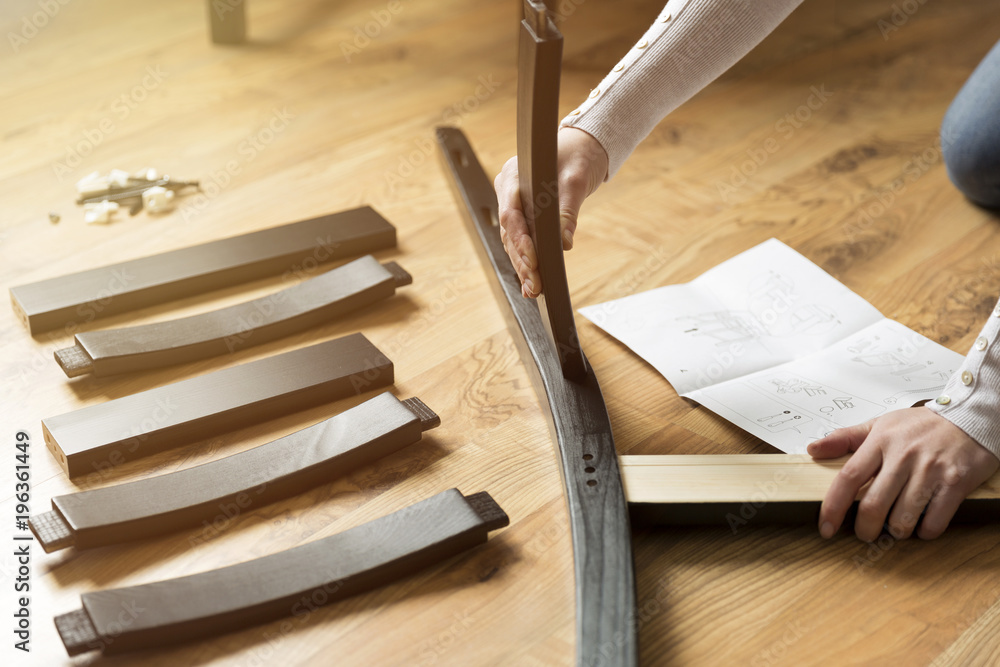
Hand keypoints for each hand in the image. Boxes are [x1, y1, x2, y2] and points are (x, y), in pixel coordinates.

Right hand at [494, 127, 608, 298]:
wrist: (583, 145)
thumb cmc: (579, 154)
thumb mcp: (576, 180)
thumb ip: (567, 211)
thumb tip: (564, 243)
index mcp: (512, 176)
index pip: (511, 214)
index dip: (520, 241)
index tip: (533, 261)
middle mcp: (508, 192)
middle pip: (510, 233)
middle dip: (522, 262)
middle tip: (535, 285)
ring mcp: (514, 204)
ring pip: (514, 241)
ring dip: (523, 266)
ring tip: (533, 290)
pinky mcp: (525, 215)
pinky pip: (522, 241)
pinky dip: (527, 261)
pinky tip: (531, 283)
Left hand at [808, 407, 998, 540]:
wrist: (971, 417)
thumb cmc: (922, 425)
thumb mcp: (881, 424)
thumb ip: (845, 438)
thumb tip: (813, 449)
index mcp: (880, 442)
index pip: (848, 478)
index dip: (833, 506)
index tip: (825, 526)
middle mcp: (903, 457)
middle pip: (873, 505)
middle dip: (864, 529)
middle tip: (864, 534)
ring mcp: (930, 471)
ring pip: (903, 518)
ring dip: (896, 531)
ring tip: (896, 527)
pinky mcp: (955, 483)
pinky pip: (935, 521)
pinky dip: (925, 532)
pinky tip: (922, 526)